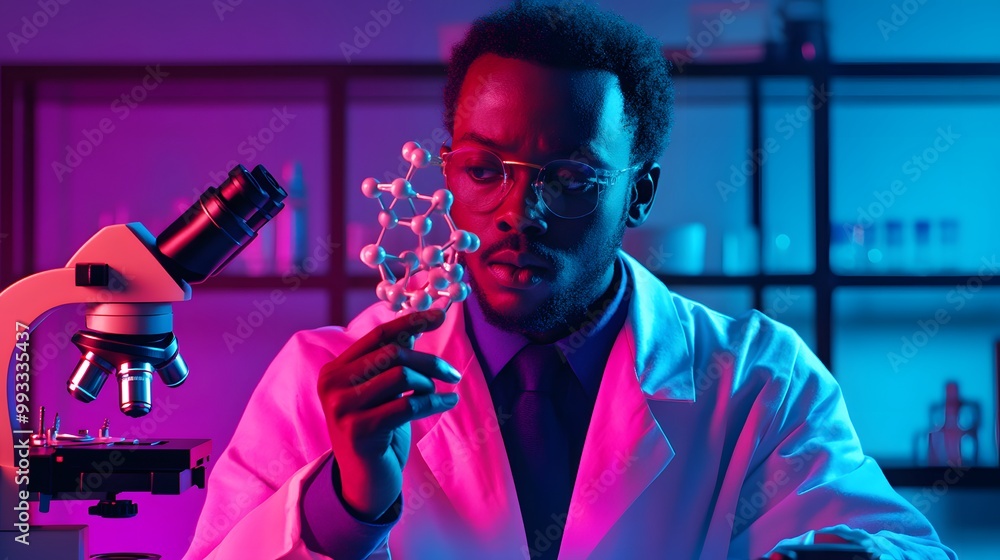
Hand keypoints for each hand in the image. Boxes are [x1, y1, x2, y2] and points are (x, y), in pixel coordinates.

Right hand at [317, 308, 460, 520]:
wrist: (365, 481)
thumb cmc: (378, 431)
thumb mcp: (382, 391)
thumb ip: (393, 359)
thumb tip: (419, 323)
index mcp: (335, 370)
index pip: (378, 335)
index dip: (411, 322)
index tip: (441, 316)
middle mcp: (332, 384)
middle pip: (393, 354)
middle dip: (429, 361)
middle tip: (453, 374)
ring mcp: (342, 408)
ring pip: (401, 376)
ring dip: (428, 385)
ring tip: (435, 396)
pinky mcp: (359, 431)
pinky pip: (408, 405)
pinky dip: (435, 402)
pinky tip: (448, 403)